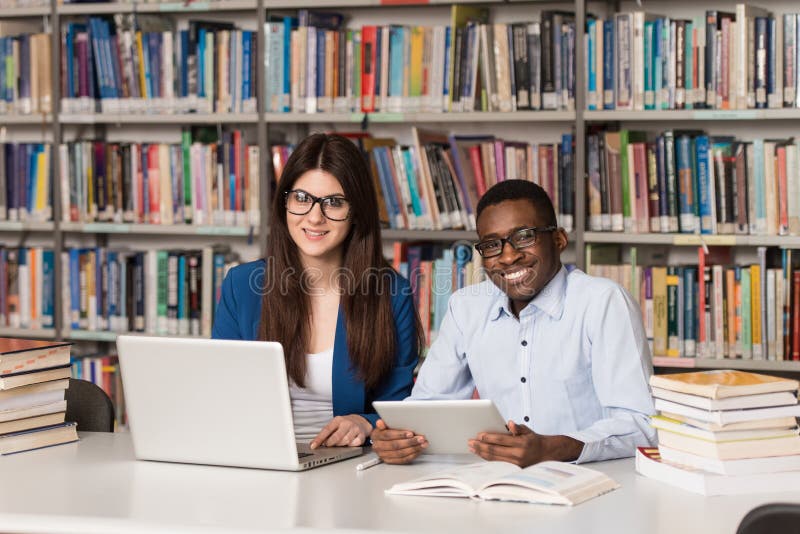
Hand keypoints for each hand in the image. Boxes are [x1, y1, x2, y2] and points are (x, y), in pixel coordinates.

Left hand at [310, 415, 371, 448]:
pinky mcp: (361, 435)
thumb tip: (314, 443)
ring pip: (345, 442)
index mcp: (338, 420)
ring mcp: (355, 429)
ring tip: (339, 443)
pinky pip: (354, 444)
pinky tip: (349, 443)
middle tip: (328, 445)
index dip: (319, 439)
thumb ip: (326, 433)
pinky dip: (350, 446)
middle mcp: (347, 423)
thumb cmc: (346, 424)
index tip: (313, 446)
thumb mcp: (335, 424)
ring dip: (340, 445)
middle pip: (336, 437)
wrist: (361, 421)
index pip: (326, 430)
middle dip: (330, 443)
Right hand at [370, 419, 426, 463]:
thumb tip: (380, 422)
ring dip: (414, 449)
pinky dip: (412, 455)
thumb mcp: (382, 425)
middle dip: (410, 442)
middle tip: (421, 438)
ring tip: (423, 444)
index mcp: (376, 436)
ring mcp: (384, 455)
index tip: (411, 433)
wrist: (379, 441)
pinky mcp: (390, 461)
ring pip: (401, 454)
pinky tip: (419, 450)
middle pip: (396, 445)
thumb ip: (383, 423)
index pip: (388, 435)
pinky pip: (403, 460)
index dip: (400, 434)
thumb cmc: (384, 431)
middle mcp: (378, 447)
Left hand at [468, 421, 583, 466]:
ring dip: (481, 453)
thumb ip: (517, 428)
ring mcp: (516, 464)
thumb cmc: (534, 440)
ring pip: (494, 459)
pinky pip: (498, 463)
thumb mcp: (528, 431)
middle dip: (481, 446)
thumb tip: (509, 424)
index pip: (501, 440)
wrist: (546, 454)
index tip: (478, 435)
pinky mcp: (514, 469)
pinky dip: (487, 458)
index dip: (488, 437)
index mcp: (521, 443)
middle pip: (495, 451)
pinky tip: (480, 454)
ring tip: (472, 448)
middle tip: (470, 442)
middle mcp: (518, 455)